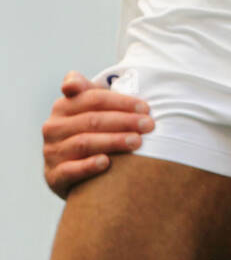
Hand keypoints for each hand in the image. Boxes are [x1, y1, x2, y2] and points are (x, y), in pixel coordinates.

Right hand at [42, 72, 153, 197]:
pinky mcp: (54, 176)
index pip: (94, 98)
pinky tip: (106, 163)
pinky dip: (88, 166)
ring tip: (137, 142)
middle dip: (124, 121)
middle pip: (92, 120)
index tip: (145, 108)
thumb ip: (87, 91)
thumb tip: (71, 83)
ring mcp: (52, 152)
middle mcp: (53, 127)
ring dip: (113, 141)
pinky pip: (70, 170)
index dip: (121, 102)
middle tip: (149, 125)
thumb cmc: (89, 133)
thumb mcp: (89, 109)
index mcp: (62, 106)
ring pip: (84, 142)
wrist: (72, 174)